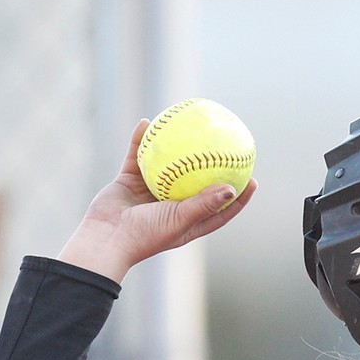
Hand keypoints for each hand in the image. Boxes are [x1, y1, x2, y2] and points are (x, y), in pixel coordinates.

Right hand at [55, 119, 258, 282]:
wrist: (106, 238)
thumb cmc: (145, 235)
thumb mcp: (180, 219)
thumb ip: (205, 204)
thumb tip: (233, 188)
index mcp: (187, 221)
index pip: (220, 209)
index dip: (238, 197)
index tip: (253, 180)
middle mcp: (171, 205)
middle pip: (197, 182)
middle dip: (210, 164)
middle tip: (226, 145)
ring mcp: (149, 192)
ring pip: (167, 164)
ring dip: (176, 146)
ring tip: (188, 125)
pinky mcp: (129, 181)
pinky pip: (137, 156)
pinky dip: (141, 140)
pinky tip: (148, 122)